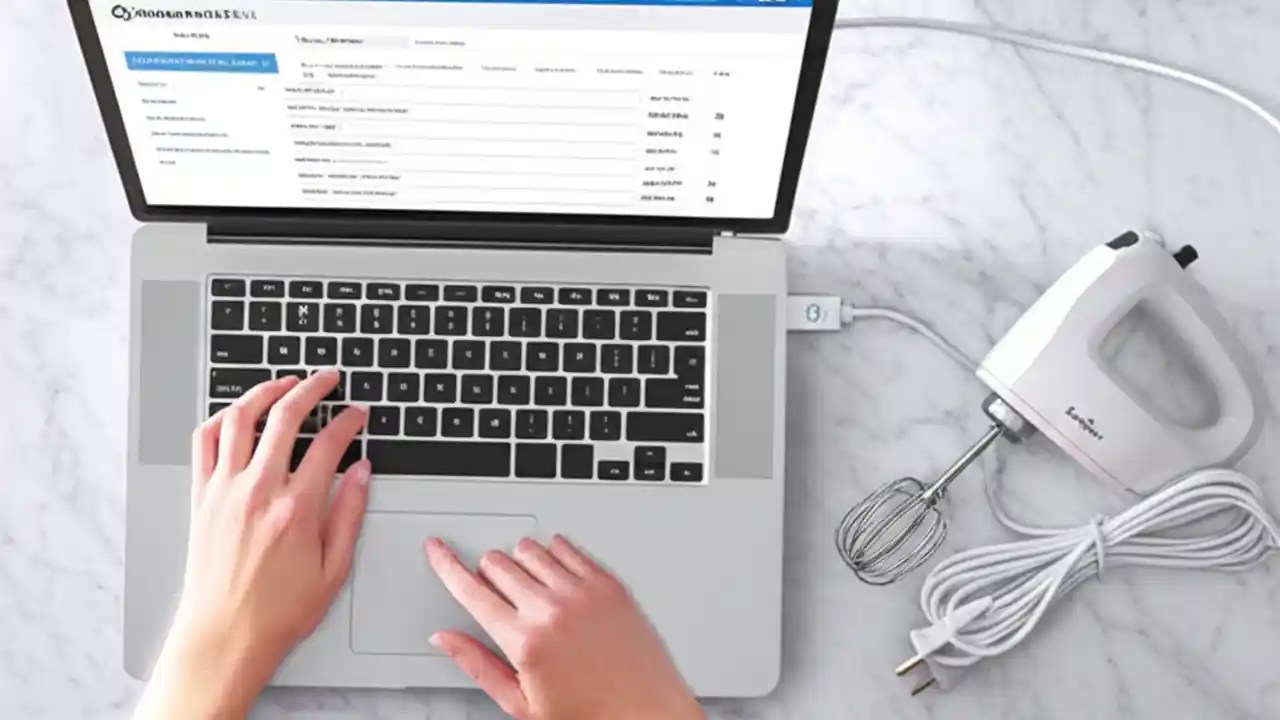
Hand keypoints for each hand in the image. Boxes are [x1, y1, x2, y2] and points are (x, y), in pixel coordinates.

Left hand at [134, 371, 370, 719]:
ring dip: (265, 392)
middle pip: (285, 416)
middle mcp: (258, 492)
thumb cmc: (278, 611)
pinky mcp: (202, 497)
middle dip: (312, 388)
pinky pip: (205, 441)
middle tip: (327, 379)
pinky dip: (222, 418)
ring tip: (285, 383)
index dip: (349, 421)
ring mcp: (225, 491)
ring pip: (240, 418)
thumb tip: (361, 472)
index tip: (358, 414)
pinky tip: (238, 413)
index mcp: (296, 510)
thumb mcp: (334, 569)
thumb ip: (350, 514)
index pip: (329, 444)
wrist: (224, 635)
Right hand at [426, 536, 703, 719]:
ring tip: (529, 590)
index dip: (446, 564)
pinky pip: (569, 547)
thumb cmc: (590, 717)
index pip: (470, 589)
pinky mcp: (609, 584)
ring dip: (519, 561)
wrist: (648, 716)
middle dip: (487, 573)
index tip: (436, 549)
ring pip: (530, 549)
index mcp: (524, 642)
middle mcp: (552, 609)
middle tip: (496, 596)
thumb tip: (445, 639)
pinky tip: (556, 574)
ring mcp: (583, 592)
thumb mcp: (522, 705)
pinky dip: (554, 553)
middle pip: (497, 563)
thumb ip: (478, 665)